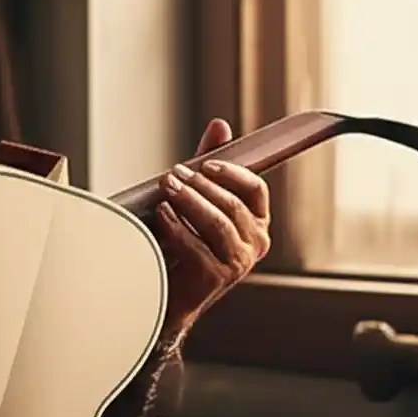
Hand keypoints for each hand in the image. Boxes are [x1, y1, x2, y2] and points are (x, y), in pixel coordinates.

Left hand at [153, 119, 271, 336]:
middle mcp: (254, 243)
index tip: (203, 165)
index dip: (231, 173)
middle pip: (232, 204)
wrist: (166, 292)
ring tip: (166, 188)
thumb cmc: (182, 243)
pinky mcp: (216, 278)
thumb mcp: (196, 201)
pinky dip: (176, 226)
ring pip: (216, 223)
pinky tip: (161, 214)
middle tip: (172, 175)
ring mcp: (238, 263)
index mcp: (256, 222)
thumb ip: (209, 166)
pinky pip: (196, 245)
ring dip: (188, 201)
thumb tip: (220, 124)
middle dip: (199, 186)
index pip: (255, 189)